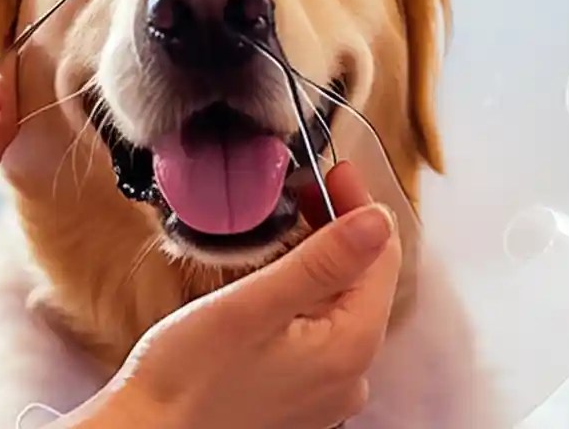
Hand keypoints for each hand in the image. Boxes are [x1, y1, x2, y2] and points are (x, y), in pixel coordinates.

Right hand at [71, 162, 401, 428]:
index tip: (333, 171)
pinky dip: (304, 298)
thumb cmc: (186, 379)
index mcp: (349, 348)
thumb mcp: (253, 305)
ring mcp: (326, 392)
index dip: (360, 206)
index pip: (382, 258)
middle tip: (305, 187)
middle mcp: (350, 377)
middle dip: (340, 230)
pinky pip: (318, 334)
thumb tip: (377, 221)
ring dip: (321, 262)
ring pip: (340, 307)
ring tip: (289, 225)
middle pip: (364, 282)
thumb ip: (322, 261)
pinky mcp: (300, 398)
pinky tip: (275, 281)